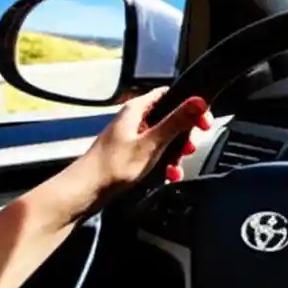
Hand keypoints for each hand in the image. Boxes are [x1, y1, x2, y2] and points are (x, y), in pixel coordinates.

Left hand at [79, 87, 209, 195]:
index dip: (189, 106)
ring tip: (177, 166)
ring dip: (175, 153)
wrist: (85, 190)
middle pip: (170, 119)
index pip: (170, 96)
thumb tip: (198, 101)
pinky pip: (154, 153)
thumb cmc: (113, 166)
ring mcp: (131, 137)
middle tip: (189, 148)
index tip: (202, 121)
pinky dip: (164, 163)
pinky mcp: (129, 153)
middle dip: (184, 135)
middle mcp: (134, 120)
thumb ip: (176, 122)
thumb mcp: (151, 143)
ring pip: (164, 139)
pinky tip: (168, 175)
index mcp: (136, 110)